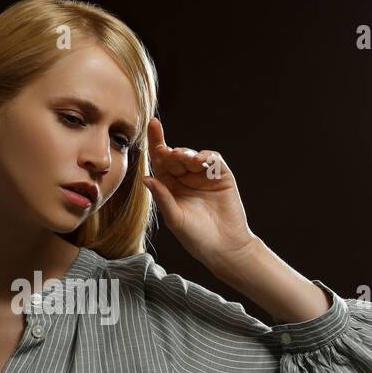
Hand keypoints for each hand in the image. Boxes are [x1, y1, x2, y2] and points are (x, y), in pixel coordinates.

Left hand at [142, 116, 257, 271]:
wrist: (225, 247)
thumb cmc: (196, 237)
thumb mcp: (175, 218)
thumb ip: (163, 198)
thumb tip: (146, 178)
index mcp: (169, 186)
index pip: (160, 161)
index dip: (156, 142)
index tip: (152, 124)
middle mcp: (185, 178)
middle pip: (175, 155)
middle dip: (172, 152)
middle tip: (170, 154)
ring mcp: (203, 176)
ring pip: (193, 155)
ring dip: (188, 154)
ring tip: (185, 160)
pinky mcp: (221, 177)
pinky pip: (213, 159)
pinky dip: (207, 157)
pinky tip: (201, 161)